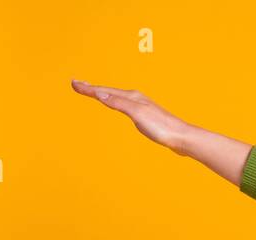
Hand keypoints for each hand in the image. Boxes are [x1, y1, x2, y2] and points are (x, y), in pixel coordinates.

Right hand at [71, 80, 193, 154]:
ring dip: (103, 94)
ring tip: (94, 92)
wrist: (182, 138)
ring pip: (117, 98)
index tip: (74, 84)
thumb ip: (119, 103)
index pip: (104, 91)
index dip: (88, 88)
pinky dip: (115, 103)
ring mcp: (141, 108)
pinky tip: (118, 105)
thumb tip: (100, 92)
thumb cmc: (162, 127)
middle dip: (93, 88)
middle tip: (78, 85)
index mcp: (132, 97)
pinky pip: (124, 106)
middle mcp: (136, 99)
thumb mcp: (137, 113)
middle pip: (109, 92)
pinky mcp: (147, 117)